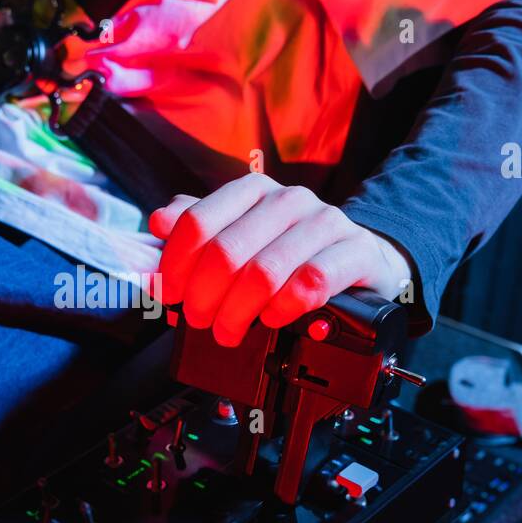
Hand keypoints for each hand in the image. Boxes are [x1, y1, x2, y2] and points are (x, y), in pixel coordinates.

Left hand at [149, 174, 412, 345]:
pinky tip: (272, 320)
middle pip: (226, 252)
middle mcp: (287, 200)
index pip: (197, 222)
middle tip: (200, 321)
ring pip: (263, 272)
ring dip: (237, 312)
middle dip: (203, 297)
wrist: (362, 260)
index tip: (170, 295)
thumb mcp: (242, 236)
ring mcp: (324, 223)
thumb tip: (159, 221)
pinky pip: (310, 283)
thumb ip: (199, 228)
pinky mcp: (354, 251)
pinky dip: (282, 309)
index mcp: (252, 191)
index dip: (174, 266)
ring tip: (229, 332)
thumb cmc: (293, 253)